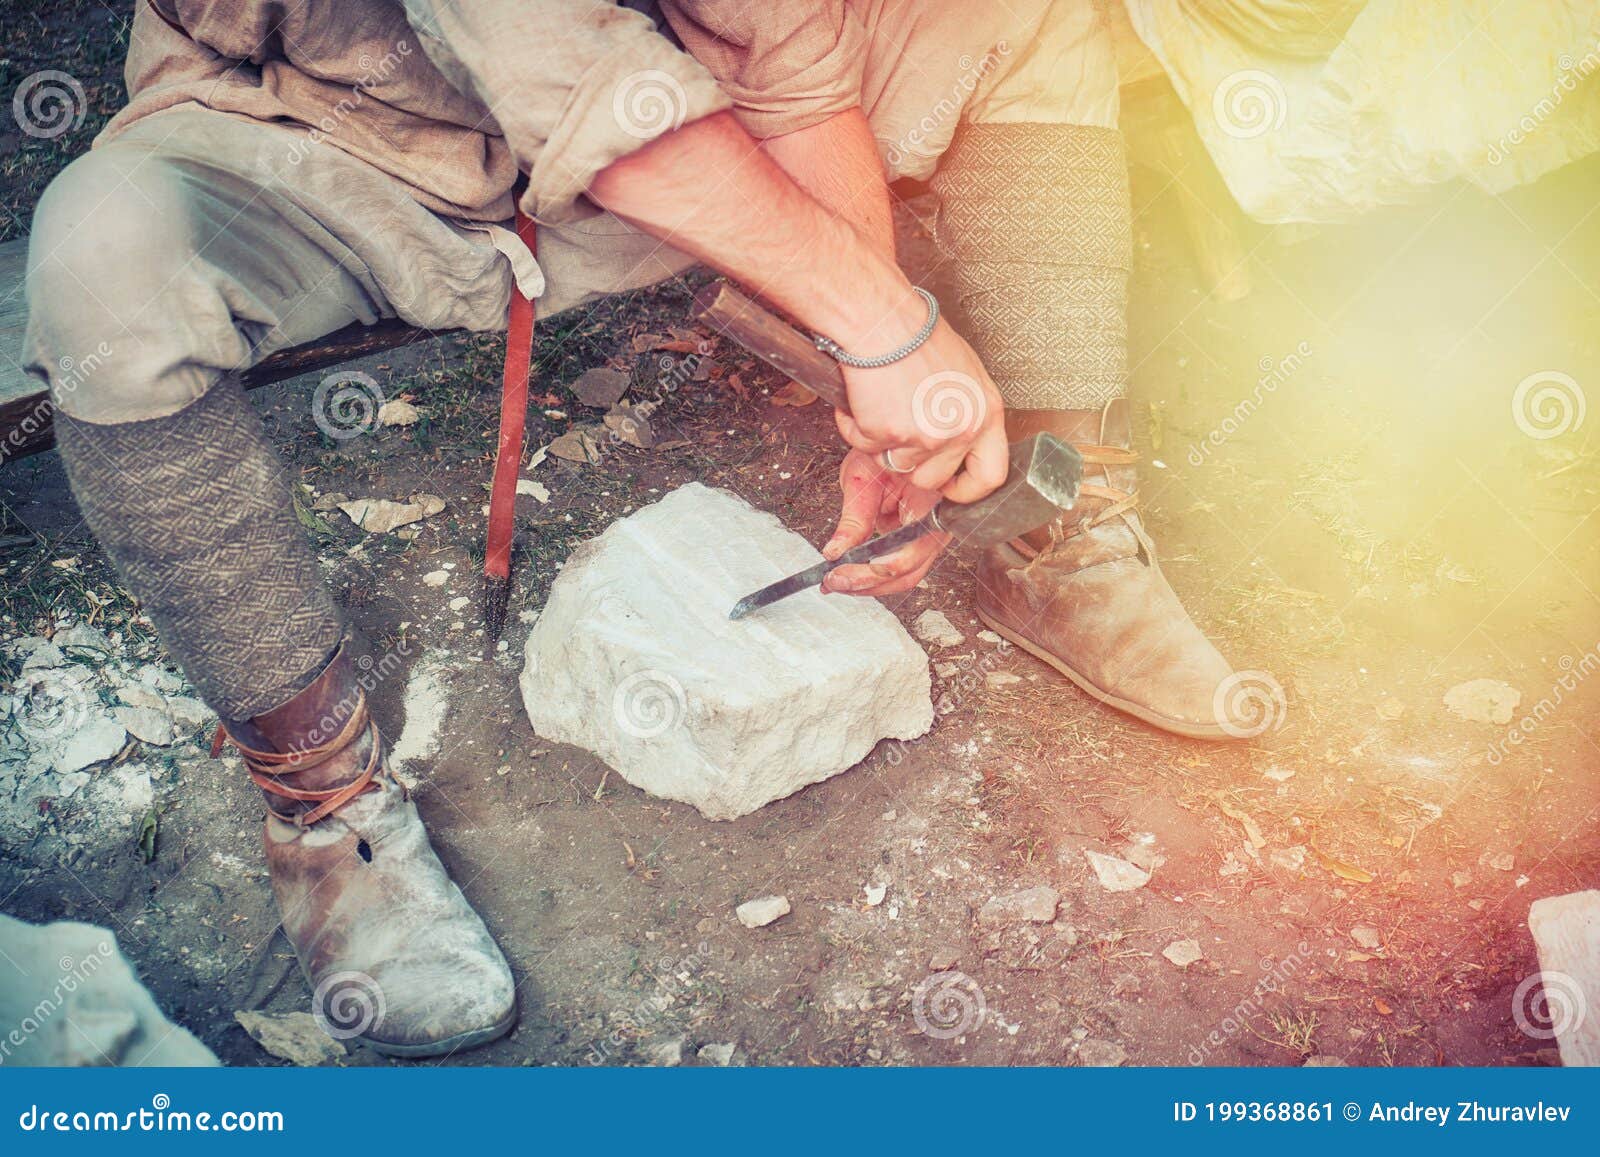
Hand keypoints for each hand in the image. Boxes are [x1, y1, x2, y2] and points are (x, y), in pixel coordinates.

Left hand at [820, 449, 949, 596]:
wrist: (899, 440)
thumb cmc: (886, 450)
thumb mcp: (863, 477)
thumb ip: (853, 519)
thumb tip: (835, 552)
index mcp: (930, 507)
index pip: (905, 556)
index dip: (870, 573)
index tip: (838, 574)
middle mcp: (938, 527)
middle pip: (907, 575)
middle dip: (866, 584)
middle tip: (832, 582)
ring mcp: (932, 535)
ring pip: (906, 575)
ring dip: (869, 582)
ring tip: (835, 579)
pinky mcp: (921, 539)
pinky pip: (901, 564)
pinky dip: (873, 571)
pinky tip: (848, 570)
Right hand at [831, 316, 1007, 504]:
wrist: (883, 320)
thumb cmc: (917, 336)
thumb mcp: (964, 374)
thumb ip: (966, 412)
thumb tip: (957, 443)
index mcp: (986, 412)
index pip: (990, 475)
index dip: (966, 488)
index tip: (949, 484)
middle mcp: (961, 428)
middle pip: (933, 479)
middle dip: (911, 465)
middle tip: (898, 434)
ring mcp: (926, 436)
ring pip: (896, 466)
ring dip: (882, 442)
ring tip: (882, 403)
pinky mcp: (889, 434)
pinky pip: (865, 447)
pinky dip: (856, 426)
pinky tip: (864, 397)